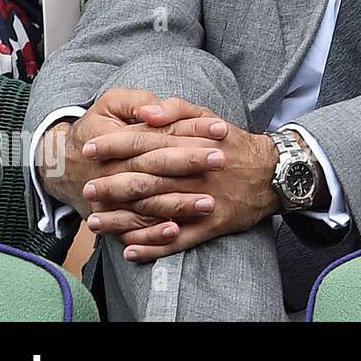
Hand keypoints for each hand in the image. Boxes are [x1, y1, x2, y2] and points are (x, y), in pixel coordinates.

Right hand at [38, 89, 221, 216]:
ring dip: (178, 205)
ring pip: (146, 203)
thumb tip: (155, 111)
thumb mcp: (112, 103)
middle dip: (190, 164)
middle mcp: (112, 170)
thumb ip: (138, 102)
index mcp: (115, 139)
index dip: (190, 131)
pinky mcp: (112, 217)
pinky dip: (151, 234)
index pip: (157, 135)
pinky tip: (175, 231)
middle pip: (154, 168)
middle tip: (222, 160)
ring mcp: (111, 197)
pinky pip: (131, 229)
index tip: (221, 128)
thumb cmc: (99, 126)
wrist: (62, 162)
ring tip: (209, 203)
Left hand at [82, 99, 280, 262]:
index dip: (115, 146)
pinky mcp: (211, 225)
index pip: (146, 143)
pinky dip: (153, 247)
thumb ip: (176, 110)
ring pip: (156, 212)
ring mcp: (202, 202)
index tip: (89, 149)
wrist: (274, 172)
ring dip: (123, 219)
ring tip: (95, 222)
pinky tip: (129, 250)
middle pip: (146, 180)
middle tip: (87, 189)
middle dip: (112, 185)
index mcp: (191, 145)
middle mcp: (194, 174)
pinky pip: (178, 240)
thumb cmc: (233, 144)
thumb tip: (147, 113)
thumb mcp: (209, 117)